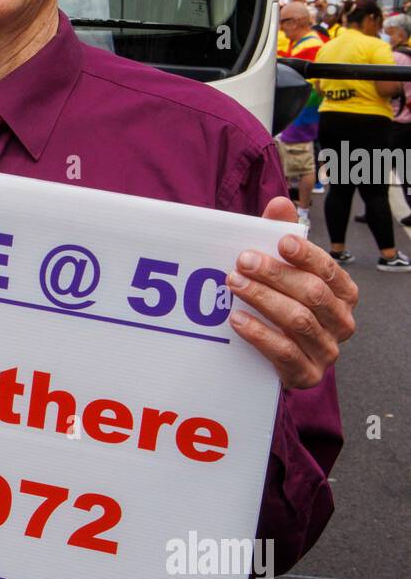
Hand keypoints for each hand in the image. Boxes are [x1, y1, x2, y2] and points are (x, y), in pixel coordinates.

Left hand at [226, 196, 357, 388]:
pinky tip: (237, 319)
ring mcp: (327, 351)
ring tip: (234, 284)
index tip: (279, 242)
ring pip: (298, 321)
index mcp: (343, 293)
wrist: (272, 359)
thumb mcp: (283, 271)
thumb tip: (279, 203)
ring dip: (263, 300)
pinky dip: (260, 334)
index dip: (306, 255)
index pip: (328, 270)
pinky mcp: (307, 375)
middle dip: (275, 275)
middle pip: (312, 294)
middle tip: (243, 262)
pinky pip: (285, 353)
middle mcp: (342, 322)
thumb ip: (283, 236)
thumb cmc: (281, 305)